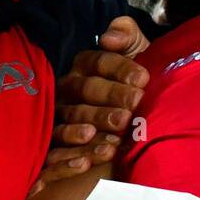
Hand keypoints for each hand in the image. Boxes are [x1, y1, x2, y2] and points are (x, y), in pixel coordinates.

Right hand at [36, 17, 149, 190]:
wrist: (144, 112)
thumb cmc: (138, 80)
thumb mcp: (138, 51)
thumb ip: (126, 34)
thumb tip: (108, 37)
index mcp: (86, 65)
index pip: (99, 62)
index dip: (120, 69)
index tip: (143, 80)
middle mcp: (69, 89)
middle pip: (85, 91)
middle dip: (108, 101)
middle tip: (130, 113)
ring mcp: (60, 116)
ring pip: (70, 122)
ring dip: (89, 132)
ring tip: (113, 142)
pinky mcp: (56, 145)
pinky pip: (55, 154)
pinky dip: (68, 160)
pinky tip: (86, 165)